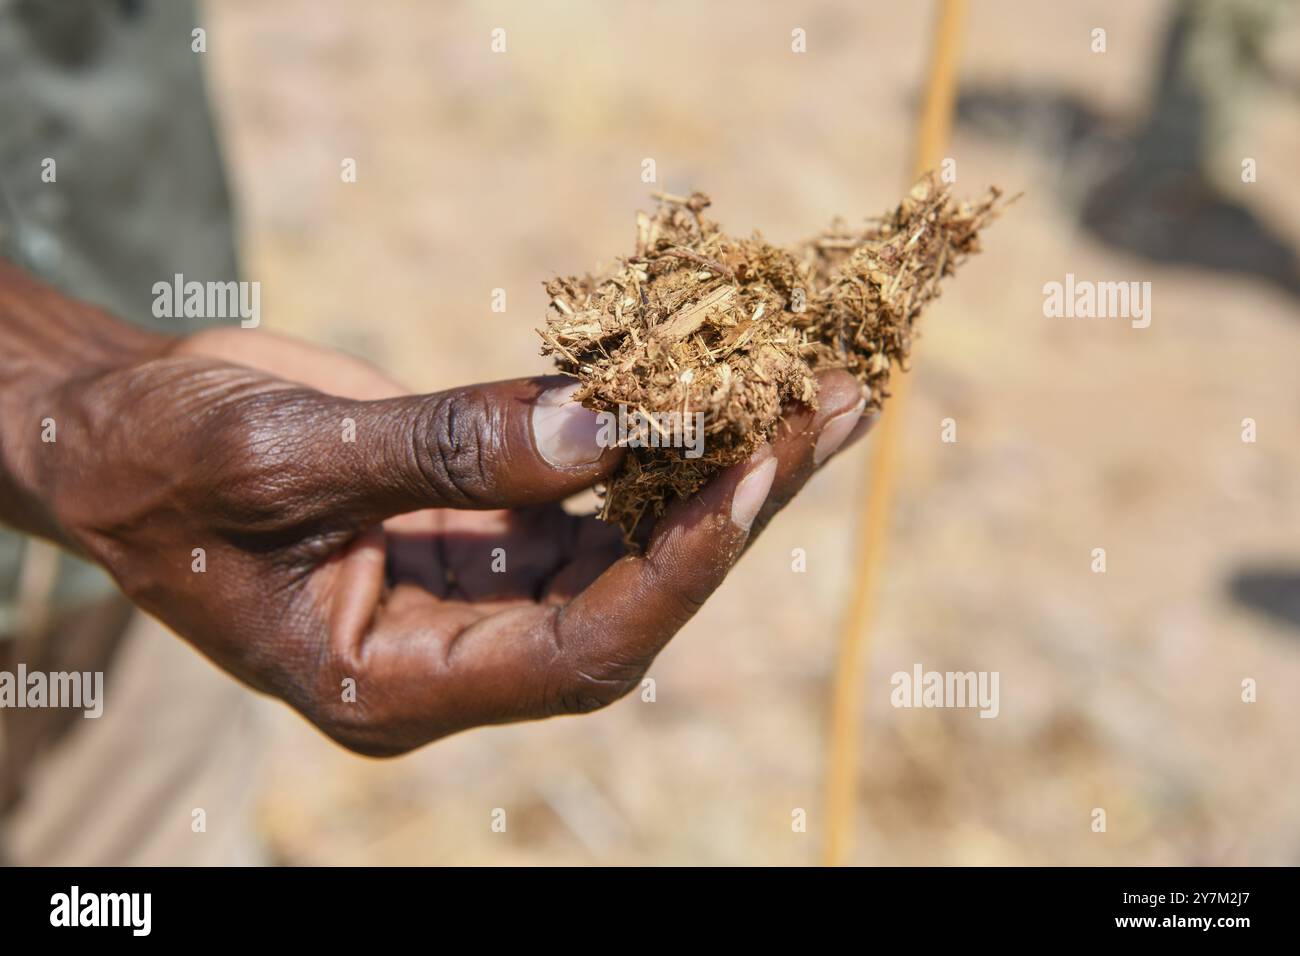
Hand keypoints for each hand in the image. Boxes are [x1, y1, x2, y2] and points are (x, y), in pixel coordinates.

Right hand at [2, 270, 872, 755]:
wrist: (120, 444)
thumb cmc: (163, 465)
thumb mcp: (285, 455)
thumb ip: (446, 448)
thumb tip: (614, 421)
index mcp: (392, 684)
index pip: (578, 649)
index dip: (676, 569)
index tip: (757, 472)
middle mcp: (456, 654)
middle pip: (633, 601)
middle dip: (735, 510)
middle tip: (828, 411)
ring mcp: (478, 596)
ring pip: (631, 551)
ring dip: (720, 472)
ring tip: (812, 390)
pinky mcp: (486, 533)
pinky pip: (593, 502)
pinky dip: (657, 447)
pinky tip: (718, 389)